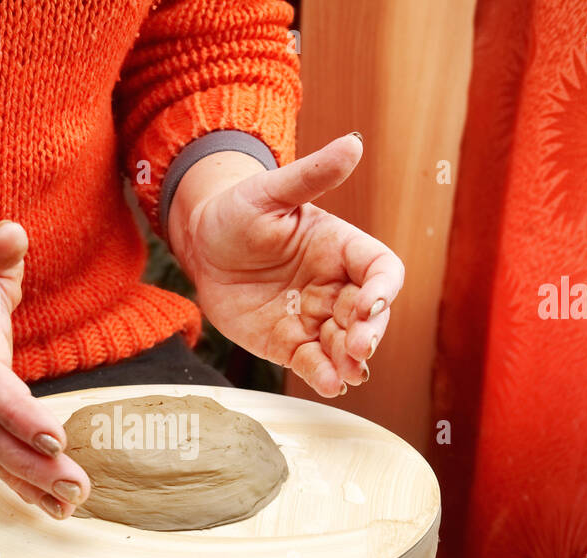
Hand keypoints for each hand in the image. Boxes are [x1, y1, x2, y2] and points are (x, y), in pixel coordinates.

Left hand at [170, 134, 403, 396]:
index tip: (371, 302)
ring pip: (346, 345)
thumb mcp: (271, 191)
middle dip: (371, 333)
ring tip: (350, 373)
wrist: (202, 246)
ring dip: (352, 361)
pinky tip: (330, 385)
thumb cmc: (238, 211)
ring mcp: (315, 318)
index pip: (380, 269)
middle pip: (371, 315)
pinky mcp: (290, 344)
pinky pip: (315, 364)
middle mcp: (335, 286)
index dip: (384, 287)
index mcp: (341, 248)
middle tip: (360, 348)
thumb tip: (353, 143)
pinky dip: (324, 376)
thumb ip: (312, 175)